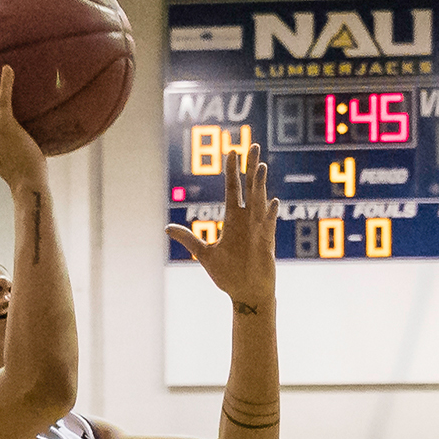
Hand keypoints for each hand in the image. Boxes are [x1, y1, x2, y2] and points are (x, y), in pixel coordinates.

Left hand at [165, 142, 277, 309]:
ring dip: (260, 184)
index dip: (232, 170)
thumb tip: (167, 228)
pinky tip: (271, 202)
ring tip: (261, 165)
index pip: (233, 189)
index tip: (231, 151)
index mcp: (234, 220)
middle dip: (250, 167)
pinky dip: (269, 215)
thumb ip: (188, 239)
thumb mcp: (203, 254)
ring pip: (260, 201)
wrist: (245, 294)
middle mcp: (247, 220)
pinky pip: (268, 226)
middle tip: (252, 145)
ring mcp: (258, 230)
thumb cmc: (228, 275)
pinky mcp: (265, 244)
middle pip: (250, 187)